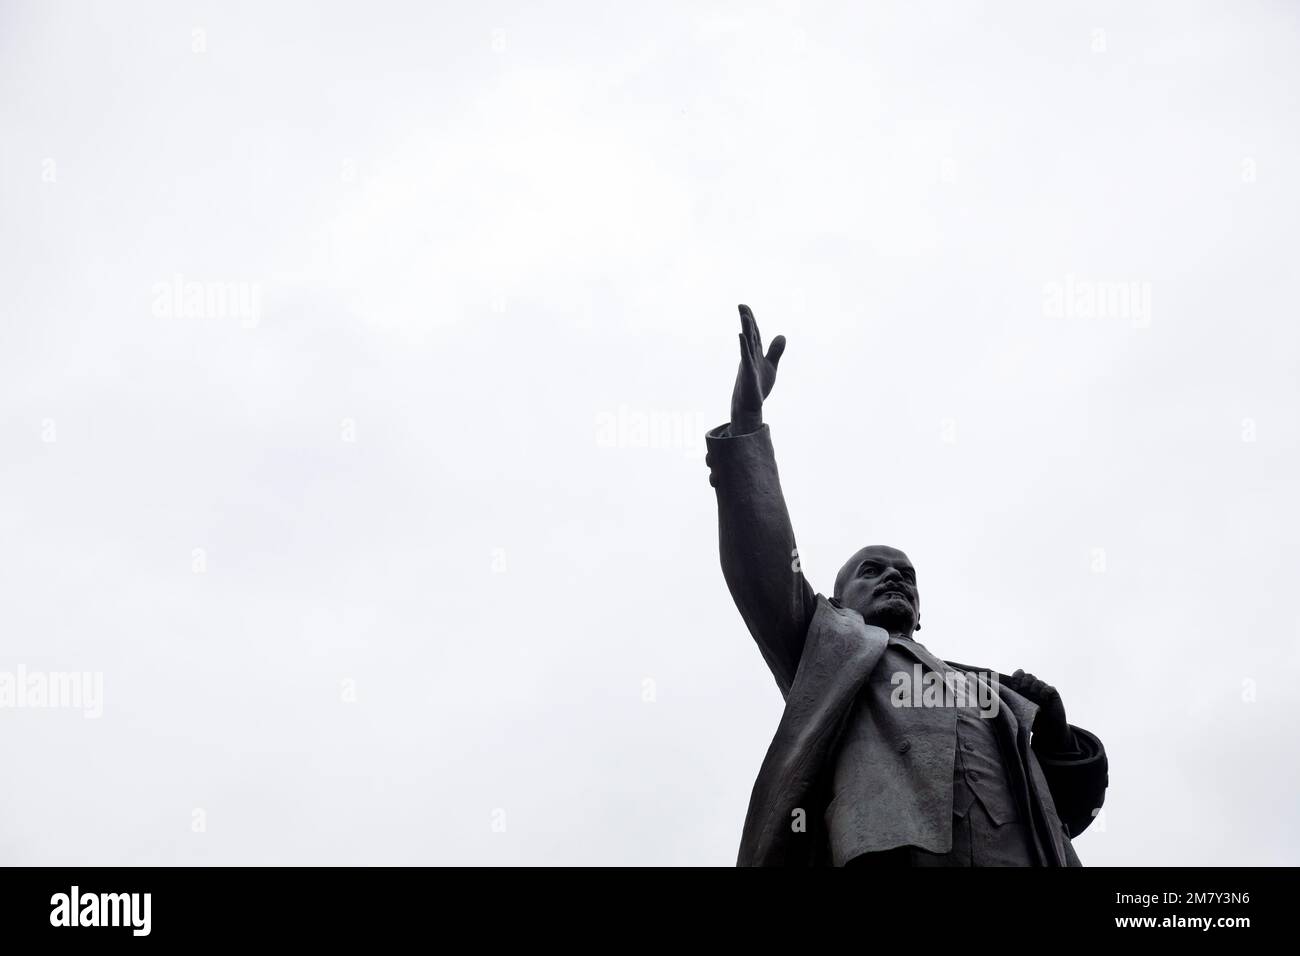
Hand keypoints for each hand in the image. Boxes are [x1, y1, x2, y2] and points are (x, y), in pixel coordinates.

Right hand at [729, 304, 785, 433]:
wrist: (750, 405)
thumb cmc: (757, 386)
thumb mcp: (771, 366)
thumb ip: (775, 351)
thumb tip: (782, 336)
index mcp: (755, 353)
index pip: (754, 332)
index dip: (751, 319)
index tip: (744, 307)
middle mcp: (750, 355)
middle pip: (749, 334)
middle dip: (746, 319)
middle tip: (741, 305)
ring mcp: (748, 363)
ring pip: (748, 344)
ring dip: (746, 329)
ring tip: (745, 316)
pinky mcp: (748, 373)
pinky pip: (746, 357)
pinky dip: (744, 346)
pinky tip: (742, 336)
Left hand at [1003, 669, 1072, 751]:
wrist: (1047, 731)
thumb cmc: (1030, 721)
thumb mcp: (1016, 711)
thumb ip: (1007, 703)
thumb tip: (990, 699)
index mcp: (1024, 689)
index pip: (1019, 674)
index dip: (1016, 676)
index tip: (1013, 686)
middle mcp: (1033, 688)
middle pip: (1028, 676)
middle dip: (1024, 680)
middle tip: (1021, 688)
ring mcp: (1043, 690)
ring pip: (1037, 681)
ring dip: (1034, 686)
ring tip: (1032, 694)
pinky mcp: (1053, 695)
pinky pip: (1049, 688)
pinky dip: (1045, 691)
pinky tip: (1043, 698)